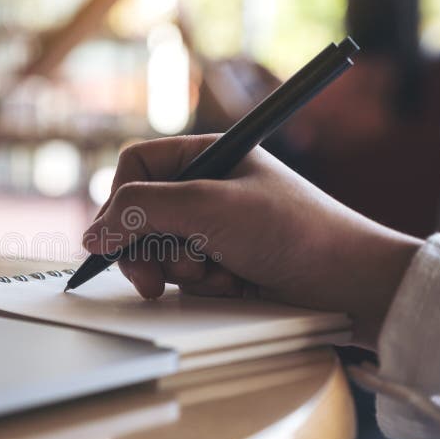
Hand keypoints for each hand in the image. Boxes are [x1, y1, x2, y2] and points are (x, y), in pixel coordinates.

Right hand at [82, 135, 422, 349]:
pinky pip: (182, 273)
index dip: (118, 201)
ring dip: (177, 268)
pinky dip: (199, 283)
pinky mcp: (219, 260)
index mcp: (204, 155)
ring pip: (157, 248)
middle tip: (152, 279)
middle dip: (145, 247)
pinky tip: (230, 282)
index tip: (111, 239)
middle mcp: (204, 187)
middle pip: (139, 213)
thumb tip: (91, 233)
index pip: (135, 167)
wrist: (348, 281)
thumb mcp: (209, 206)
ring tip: (213, 274)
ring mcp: (210, 226)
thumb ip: (143, 210)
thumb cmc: (290, 229)